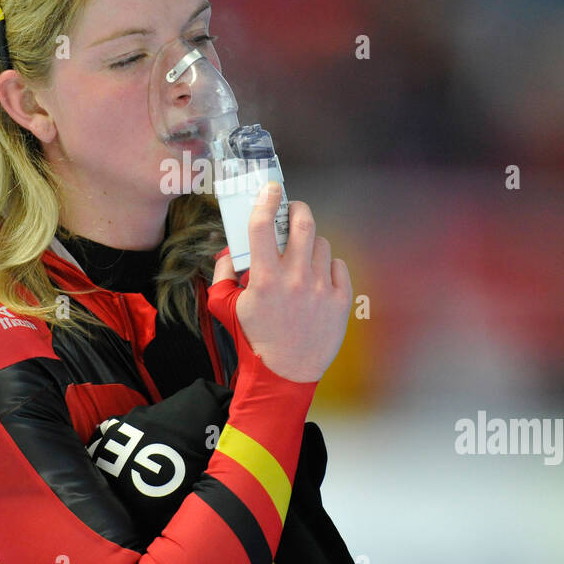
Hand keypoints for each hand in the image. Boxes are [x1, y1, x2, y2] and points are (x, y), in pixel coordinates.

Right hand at [208, 182, 351, 382]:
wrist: (285, 373)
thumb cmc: (254, 339)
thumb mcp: (226, 307)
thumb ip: (223, 274)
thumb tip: (229, 251)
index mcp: (265, 279)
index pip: (263, 226)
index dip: (266, 200)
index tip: (270, 190)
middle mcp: (295, 279)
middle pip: (303, 224)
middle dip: (298, 209)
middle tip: (293, 210)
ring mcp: (321, 289)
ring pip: (321, 244)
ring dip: (310, 243)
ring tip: (302, 256)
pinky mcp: (340, 300)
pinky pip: (338, 266)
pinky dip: (327, 267)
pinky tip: (317, 278)